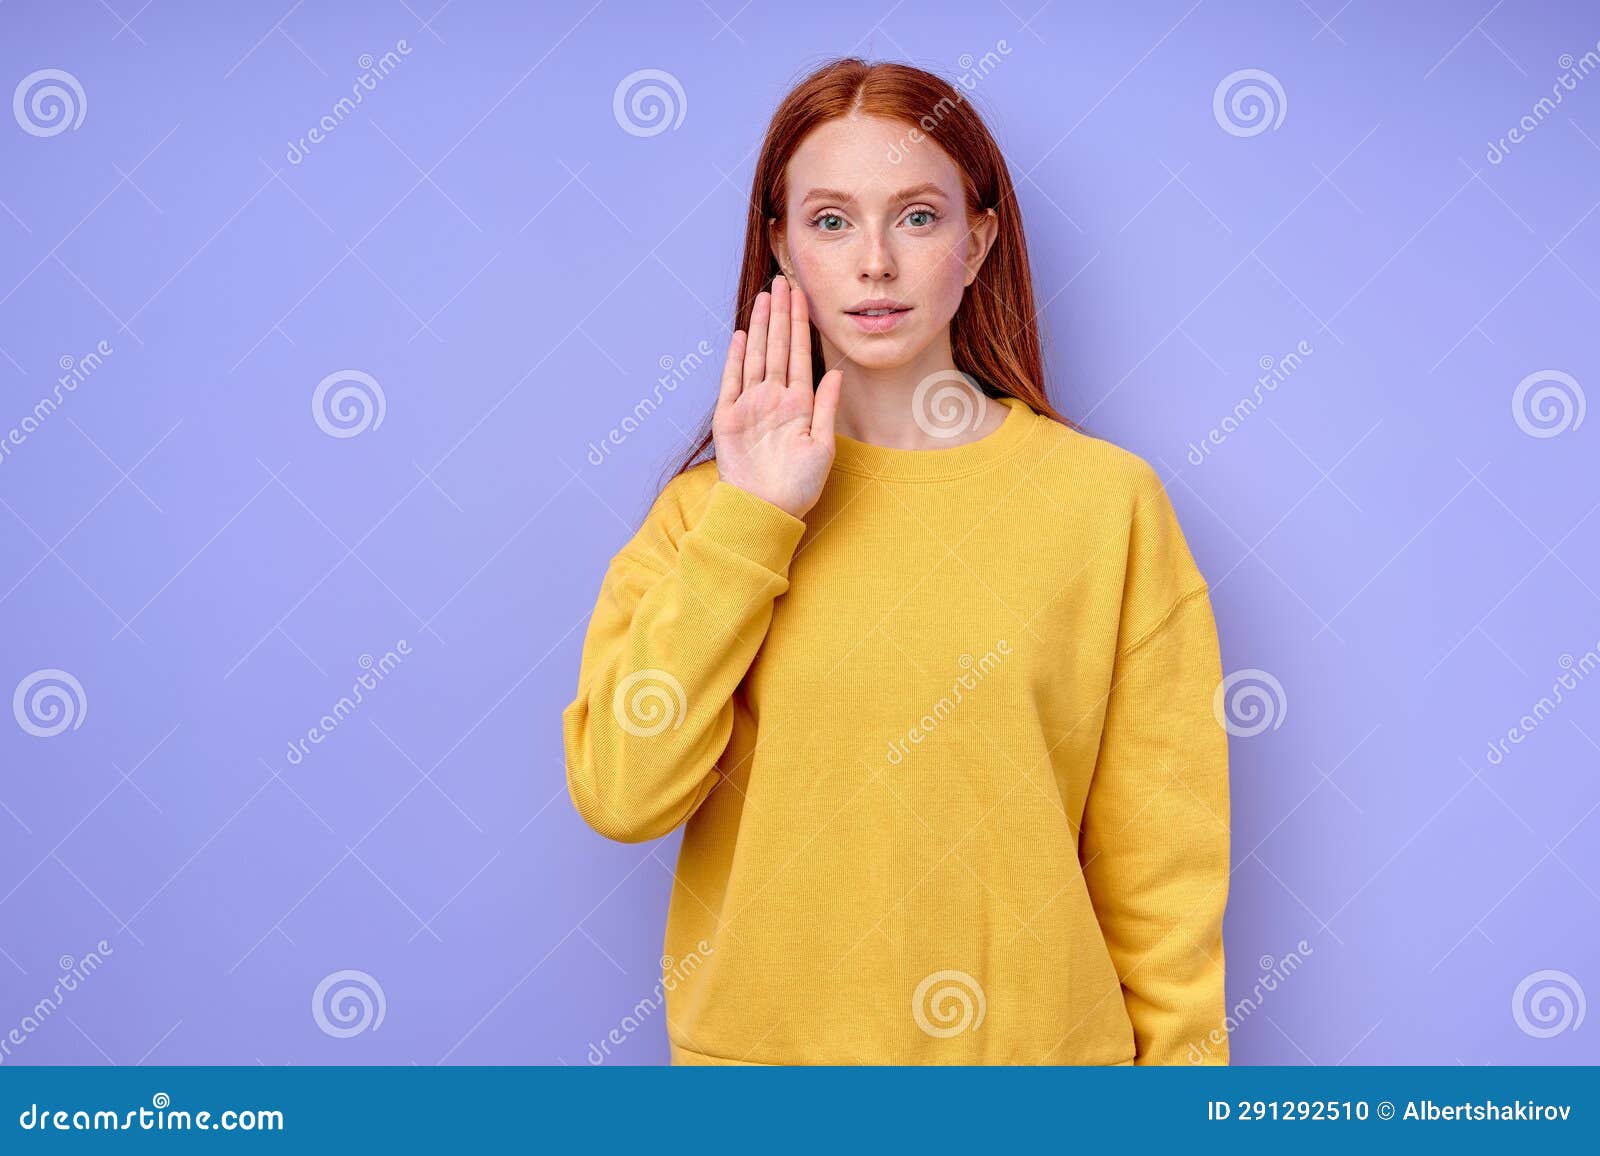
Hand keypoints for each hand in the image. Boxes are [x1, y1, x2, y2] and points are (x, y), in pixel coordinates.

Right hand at [712, 274, 842, 520]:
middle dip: (780, 314)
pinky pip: (731, 381)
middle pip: (776, 347)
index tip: (802, 296)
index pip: (799, 354)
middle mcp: (773, 399)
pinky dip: (735, 358)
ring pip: (755, 357)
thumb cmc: (798, 486)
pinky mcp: (727, 418)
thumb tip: (836, 374)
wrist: (765, 511)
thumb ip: (826, 407)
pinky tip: (741, 335)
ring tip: (764, 298)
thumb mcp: (822, 446)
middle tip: (782, 282)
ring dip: (759, 327)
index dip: (800, 324)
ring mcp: (750, 405)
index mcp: (798, 403)